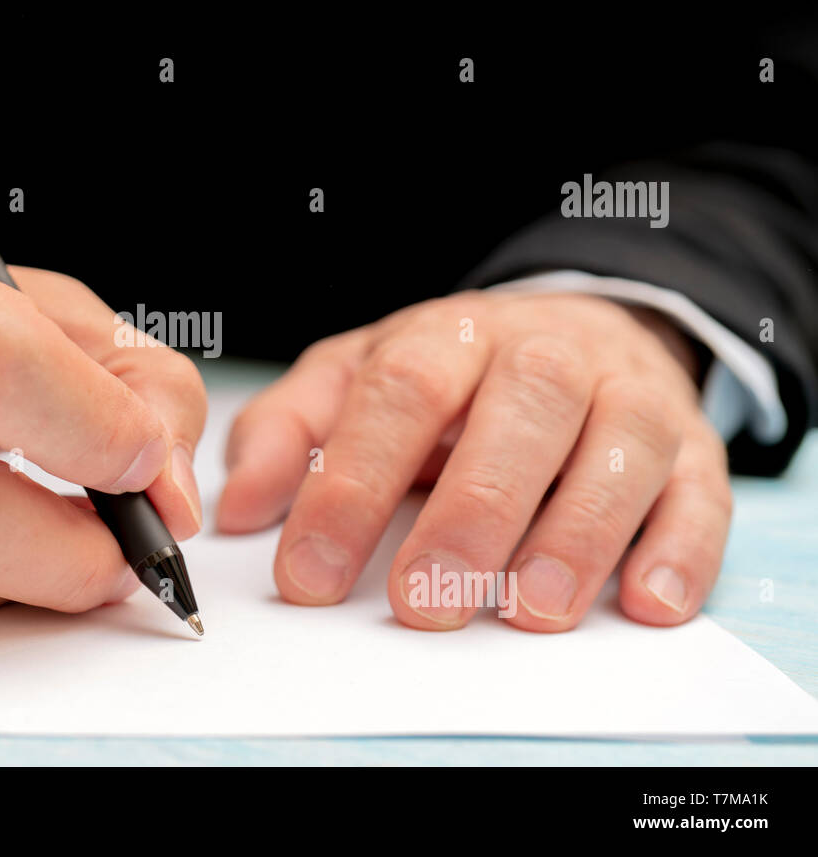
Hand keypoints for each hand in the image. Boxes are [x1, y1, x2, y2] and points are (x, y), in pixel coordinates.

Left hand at [218, 291, 730, 630]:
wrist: (573, 331)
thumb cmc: (451, 373)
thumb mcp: (356, 377)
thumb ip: (291, 431)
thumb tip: (240, 508)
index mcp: (451, 335)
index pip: (401, 393)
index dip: (353, 482)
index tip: (311, 572)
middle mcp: (545, 356)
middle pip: (518, 417)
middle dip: (470, 513)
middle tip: (423, 600)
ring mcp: (627, 396)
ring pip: (616, 452)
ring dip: (577, 534)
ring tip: (528, 610)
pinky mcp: (693, 447)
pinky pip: (701, 492)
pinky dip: (682, 549)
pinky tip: (645, 601)